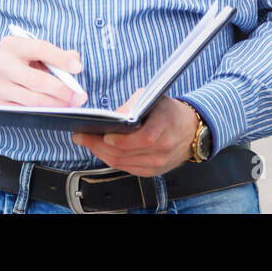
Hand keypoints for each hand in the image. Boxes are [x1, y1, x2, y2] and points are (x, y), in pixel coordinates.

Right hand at [0, 36, 86, 107]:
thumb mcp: (29, 51)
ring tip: (72, 105)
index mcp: (11, 45)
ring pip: (33, 100)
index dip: (61, 58)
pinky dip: (43, 113)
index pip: (40, 49)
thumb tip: (75, 60)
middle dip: (62, 90)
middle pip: (37, 80)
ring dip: (56, 104)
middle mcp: (0, 65)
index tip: (78, 68)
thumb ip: (53, 54)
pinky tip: (55, 111)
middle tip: (80, 96)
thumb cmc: (15, 63)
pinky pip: (25, 111)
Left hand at [71, 90, 197, 176]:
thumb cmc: (169, 112)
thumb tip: (110, 118)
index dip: (120, 139)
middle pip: (125, 153)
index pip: (142, 138)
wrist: (190, 131)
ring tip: (86, 142)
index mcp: (165, 128)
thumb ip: (132, 105)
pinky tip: (101, 150)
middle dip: (98, 145)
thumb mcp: (153, 98)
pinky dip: (111, 159)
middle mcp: (162, 149)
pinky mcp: (152, 172)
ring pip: (122, 163)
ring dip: (100, 153)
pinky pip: (126, 168)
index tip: (102, 134)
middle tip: (81, 136)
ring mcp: (157, 164)